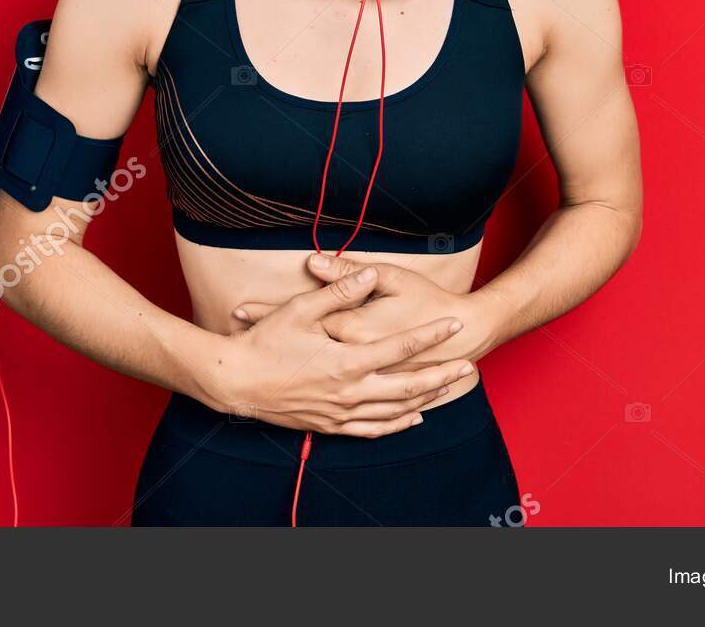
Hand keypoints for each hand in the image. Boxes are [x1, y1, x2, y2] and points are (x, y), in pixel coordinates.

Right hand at [200, 265, 478, 436]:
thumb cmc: (265, 343)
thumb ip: (339, 293)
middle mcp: (349, 391)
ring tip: (449, 389)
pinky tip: (412, 418)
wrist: (235, 382)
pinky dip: (396, 424)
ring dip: (426, 400)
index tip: (454, 324)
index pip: (400, 347)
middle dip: (442, 376)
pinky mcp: (330, 426)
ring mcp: (340, 412)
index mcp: (346, 361)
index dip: (430, 335)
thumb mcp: (300, 310)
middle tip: (469, 367)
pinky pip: (372, 429)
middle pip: (409, 387)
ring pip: (395, 411)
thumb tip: (367, 273)